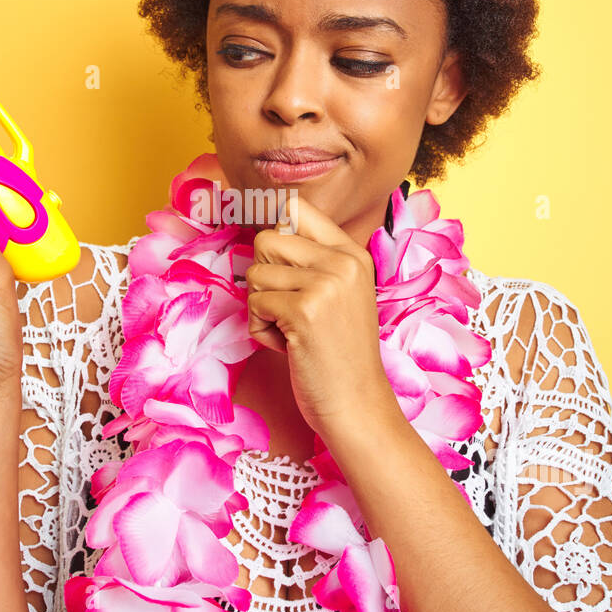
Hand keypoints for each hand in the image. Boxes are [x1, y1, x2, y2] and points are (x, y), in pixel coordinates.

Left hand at [244, 193, 390, 429]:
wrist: (356, 403)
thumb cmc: (338, 354)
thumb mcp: (339, 296)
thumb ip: (312, 263)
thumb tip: (264, 231)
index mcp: (353, 254)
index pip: (298, 208)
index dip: (273, 227)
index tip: (269, 252)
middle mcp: (343, 262)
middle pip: (267, 239)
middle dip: (262, 276)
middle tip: (284, 308)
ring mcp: (326, 284)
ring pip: (255, 274)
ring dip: (261, 308)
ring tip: (290, 331)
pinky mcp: (305, 310)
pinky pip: (255, 304)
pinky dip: (261, 329)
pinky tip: (288, 346)